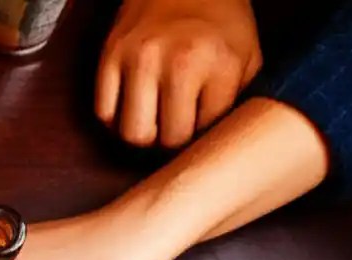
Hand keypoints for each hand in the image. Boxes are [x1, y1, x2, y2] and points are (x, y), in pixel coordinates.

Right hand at [97, 0, 260, 147]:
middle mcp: (177, 62)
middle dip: (174, 138)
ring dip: (143, 133)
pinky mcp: (110, 55)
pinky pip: (104, 112)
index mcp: (220, 64)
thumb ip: (236, 102)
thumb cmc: (219, 22)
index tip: (203, 123)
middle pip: (168, 139)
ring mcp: (139, 58)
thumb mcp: (248, 58)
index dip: (204, 134)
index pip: (205, 132)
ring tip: (154, 119)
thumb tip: (217, 144)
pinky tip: (132, 107)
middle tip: (178, 125)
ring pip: (132, 132)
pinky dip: (116, 119)